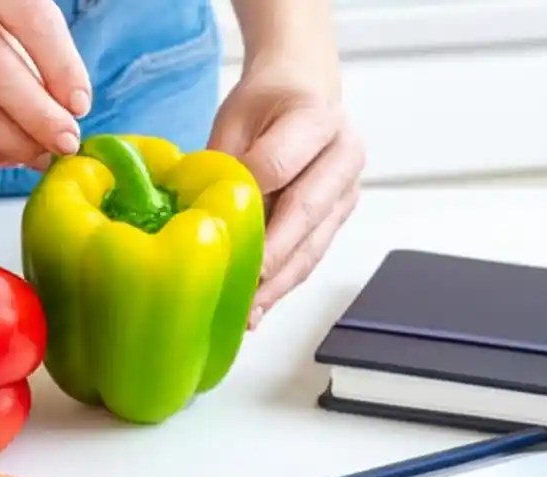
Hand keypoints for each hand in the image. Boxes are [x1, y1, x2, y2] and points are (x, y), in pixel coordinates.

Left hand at [208, 53, 364, 328]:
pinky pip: (313, 255)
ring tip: (246, 315)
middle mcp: (343, 155)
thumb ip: (224, 161)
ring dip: (277, 284)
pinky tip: (258, 309)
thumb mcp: (235, 118)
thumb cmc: (267, 103)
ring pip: (313, 245)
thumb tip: (199, 213)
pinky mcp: (340, 215)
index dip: (246, 196)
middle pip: (304, 214)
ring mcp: (347, 189)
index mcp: (316, 118)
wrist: (305, 89)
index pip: (278, 165)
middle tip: (237, 293)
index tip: (217, 228)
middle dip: (268, 259)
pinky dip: (283, 283)